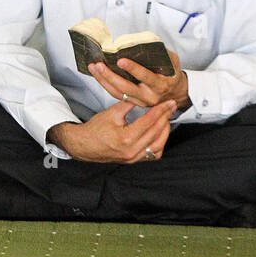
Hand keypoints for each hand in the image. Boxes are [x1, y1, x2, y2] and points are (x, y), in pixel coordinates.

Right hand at [50, 98, 174, 163]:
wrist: (84, 145)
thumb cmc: (95, 129)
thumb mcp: (112, 112)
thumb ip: (129, 104)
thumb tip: (143, 95)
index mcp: (126, 138)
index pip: (150, 121)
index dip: (161, 110)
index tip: (169, 102)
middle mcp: (132, 151)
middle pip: (157, 133)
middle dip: (166, 118)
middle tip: (171, 107)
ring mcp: (133, 158)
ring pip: (158, 146)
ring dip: (165, 132)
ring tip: (166, 119)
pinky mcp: (133, 161)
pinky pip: (152, 155)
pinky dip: (159, 144)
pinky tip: (159, 134)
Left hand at [89, 50, 189, 110]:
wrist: (175, 93)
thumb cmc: (172, 74)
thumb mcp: (172, 61)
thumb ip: (161, 53)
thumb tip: (144, 42)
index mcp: (161, 84)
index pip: (145, 76)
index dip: (133, 69)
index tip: (121, 60)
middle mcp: (149, 96)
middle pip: (126, 88)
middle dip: (111, 76)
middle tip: (100, 65)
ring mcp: (140, 101)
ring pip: (118, 93)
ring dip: (104, 80)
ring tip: (94, 68)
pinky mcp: (133, 102)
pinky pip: (116, 94)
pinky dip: (106, 84)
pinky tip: (98, 75)